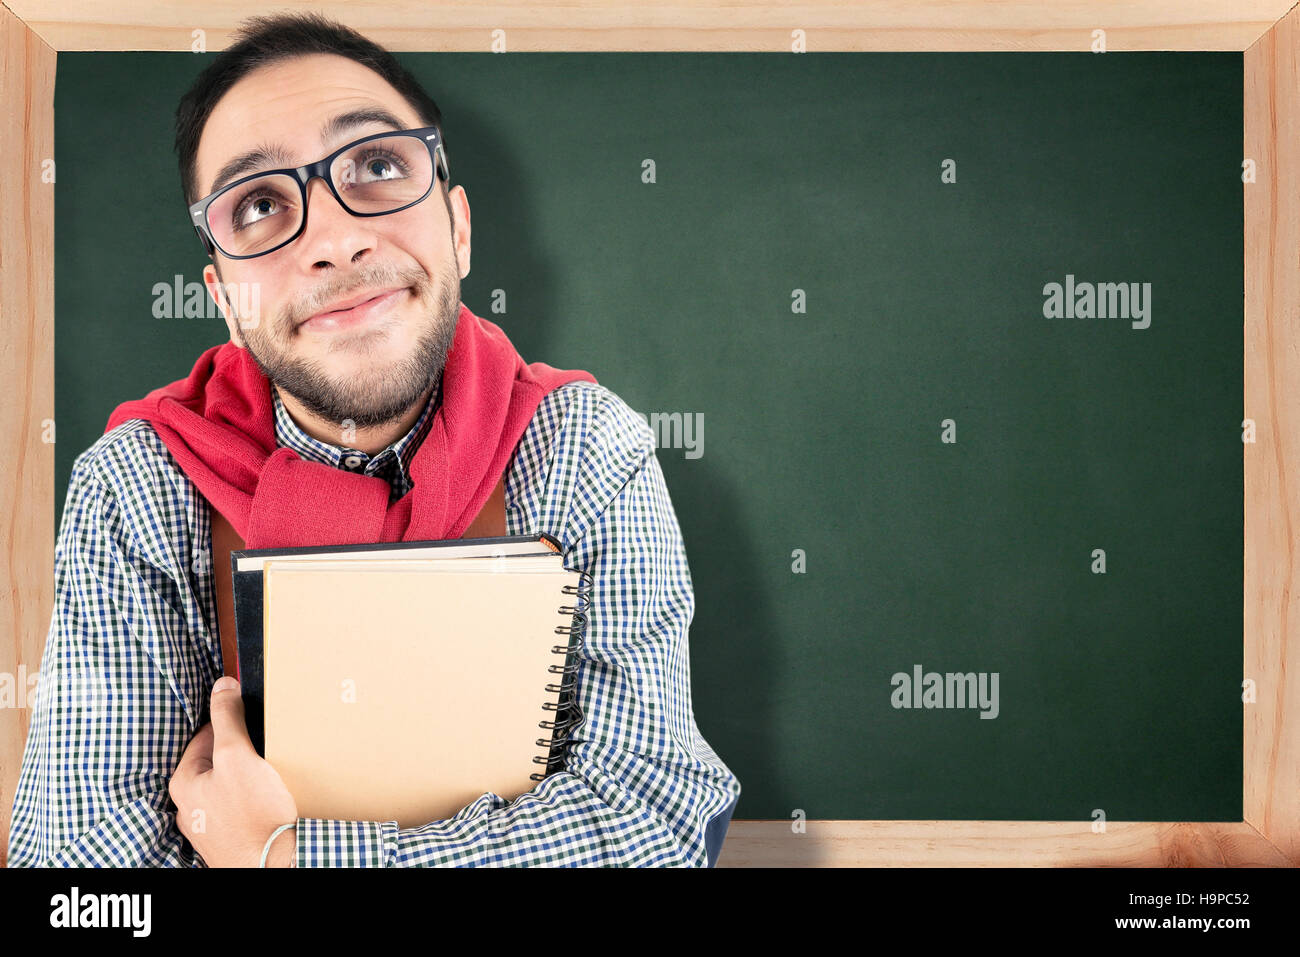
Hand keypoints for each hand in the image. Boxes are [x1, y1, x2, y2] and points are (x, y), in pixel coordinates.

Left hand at [170, 676, 298, 866]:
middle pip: (217, 759)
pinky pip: (240, 803)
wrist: (269, 866)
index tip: (251, 718)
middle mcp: (190, 804)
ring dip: (249, 773)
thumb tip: (222, 685)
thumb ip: (228, 718)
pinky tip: (270, 796)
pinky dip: (254, 795)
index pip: (205, 734)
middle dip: (241, 749)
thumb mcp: (237, 756)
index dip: (230, 722)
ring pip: (229, 783)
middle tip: (264, 747)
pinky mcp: (229, 834)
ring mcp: (209, 823)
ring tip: (270, 772)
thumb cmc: (252, 817)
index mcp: (184, 782)